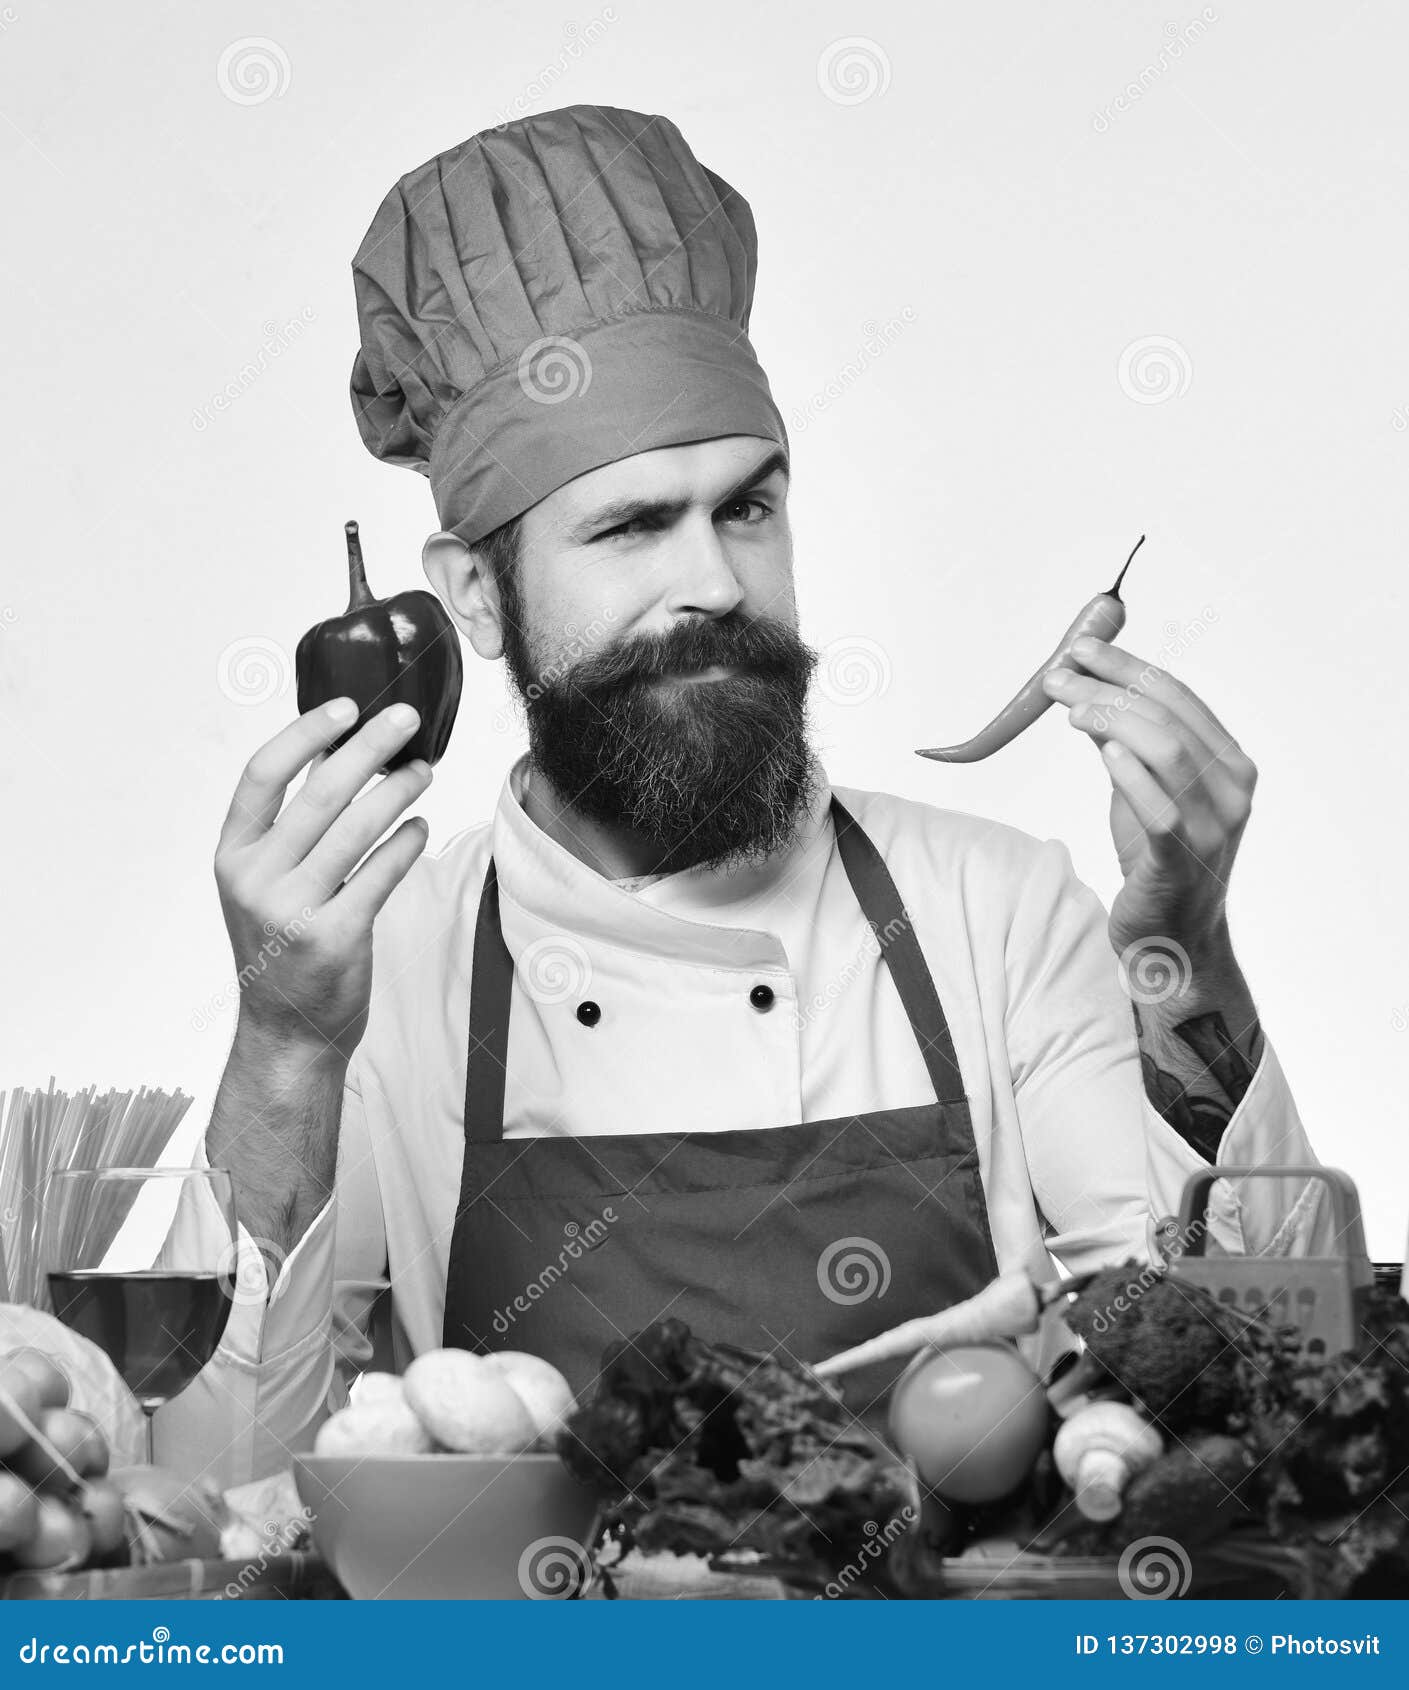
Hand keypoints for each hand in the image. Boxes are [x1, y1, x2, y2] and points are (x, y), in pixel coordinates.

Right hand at [213, 697, 432, 1061]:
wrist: (287, 1028)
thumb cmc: (283, 945)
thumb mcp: (267, 882)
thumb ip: (293, 823)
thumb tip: (335, 751)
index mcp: (233, 855)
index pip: (262, 774)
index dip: (305, 733)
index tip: (345, 707)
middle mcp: (256, 879)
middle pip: (319, 792)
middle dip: (370, 747)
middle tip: (406, 721)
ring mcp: (293, 909)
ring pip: (357, 828)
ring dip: (399, 790)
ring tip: (424, 771)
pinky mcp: (335, 936)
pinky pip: (381, 872)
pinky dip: (406, 842)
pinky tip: (420, 824)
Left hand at [1040, 636, 1257, 973]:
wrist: (1171, 940)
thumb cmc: (1156, 860)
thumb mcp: (1138, 791)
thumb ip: (1122, 743)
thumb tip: (1085, 690)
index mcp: (1229, 763)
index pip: (1178, 696)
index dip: (1127, 666)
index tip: (1081, 647)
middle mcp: (1232, 790)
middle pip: (1168, 717)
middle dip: (1109, 687)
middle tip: (1057, 676)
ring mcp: (1214, 827)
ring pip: (1167, 752)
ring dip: (1112, 719)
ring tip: (1069, 707)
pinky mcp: (1184, 862)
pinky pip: (1163, 811)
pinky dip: (1133, 775)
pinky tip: (1104, 751)